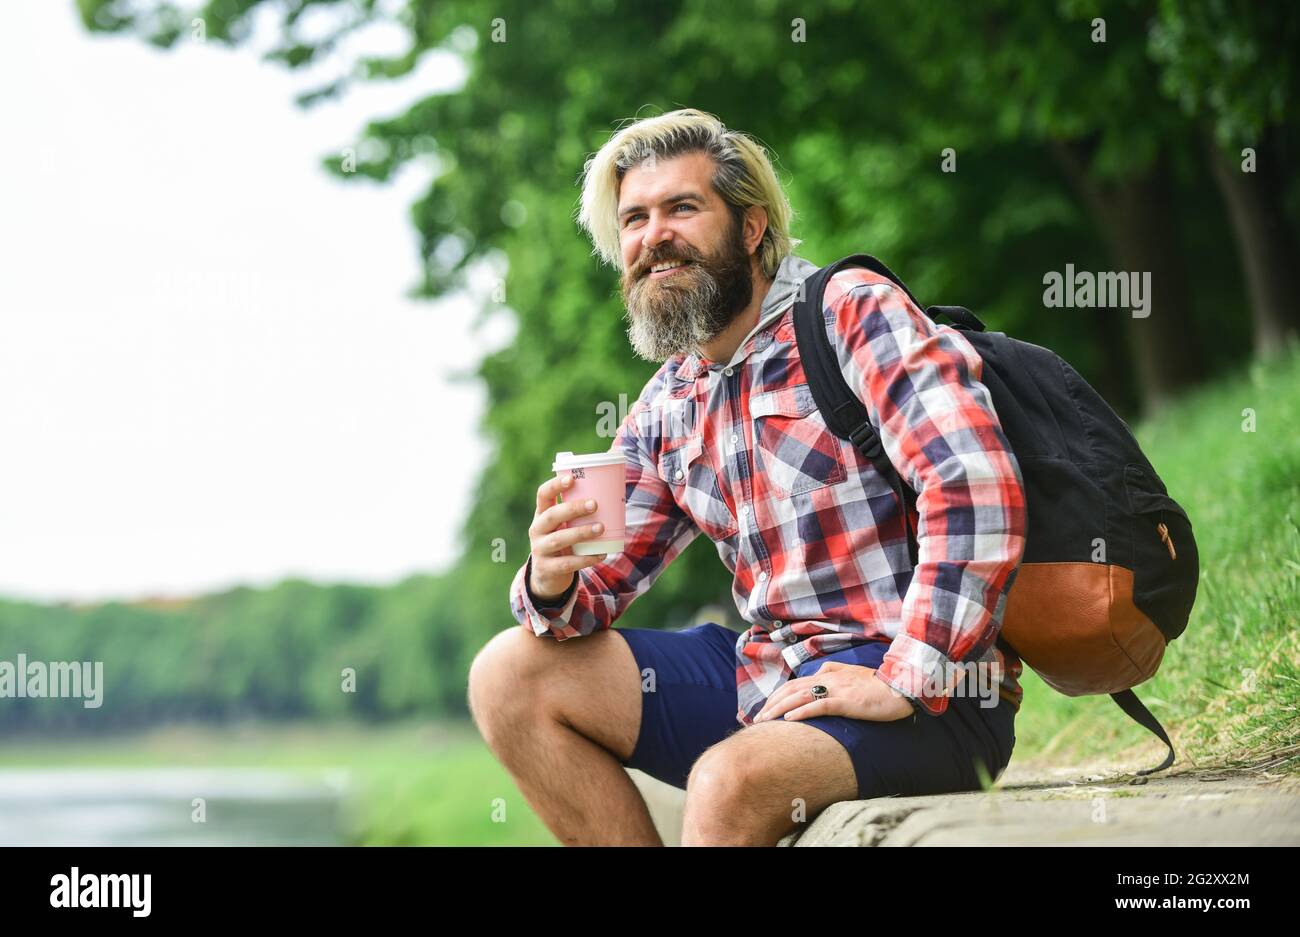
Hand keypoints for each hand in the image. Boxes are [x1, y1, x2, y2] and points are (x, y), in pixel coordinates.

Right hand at [527, 473, 608, 599]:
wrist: (547, 576)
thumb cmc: (563, 542)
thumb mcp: (564, 525)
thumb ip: (579, 512)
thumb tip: (614, 488)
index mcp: (541, 514)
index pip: (543, 495)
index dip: (555, 485)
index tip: (572, 478)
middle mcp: (537, 529)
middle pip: (552, 515)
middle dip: (573, 508)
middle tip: (595, 504)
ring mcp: (540, 550)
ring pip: (559, 539)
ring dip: (581, 532)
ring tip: (601, 528)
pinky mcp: (547, 568)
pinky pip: (568, 563)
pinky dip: (586, 559)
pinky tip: (601, 554)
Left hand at [753, 662, 916, 722]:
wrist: (901, 687)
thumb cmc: (878, 684)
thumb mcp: (852, 673)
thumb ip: (834, 669)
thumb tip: (818, 670)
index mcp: (828, 673)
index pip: (795, 683)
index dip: (777, 695)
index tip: (765, 708)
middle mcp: (828, 679)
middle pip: (791, 689)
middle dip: (771, 703)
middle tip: (757, 718)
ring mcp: (836, 689)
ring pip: (800, 697)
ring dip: (779, 709)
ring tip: (765, 719)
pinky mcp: (846, 701)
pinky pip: (819, 706)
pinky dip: (801, 712)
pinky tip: (789, 720)